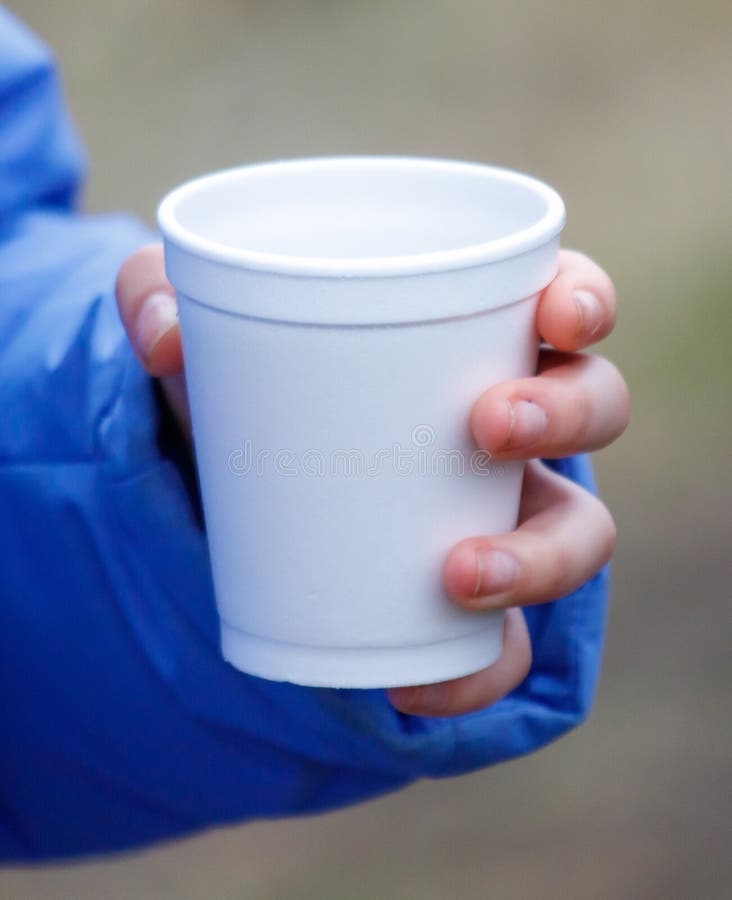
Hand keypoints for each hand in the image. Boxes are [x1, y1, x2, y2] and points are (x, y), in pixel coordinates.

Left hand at [115, 246, 628, 717]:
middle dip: (564, 413)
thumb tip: (168, 336)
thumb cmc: (240, 384)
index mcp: (469, 334)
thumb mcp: (196, 331)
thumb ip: (156, 295)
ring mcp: (496, 512)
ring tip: (458, 576)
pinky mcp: (466, 598)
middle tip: (486, 427)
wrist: (224, 487)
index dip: (585, 298)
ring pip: (577, 534)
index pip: (564, 299)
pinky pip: (507, 644)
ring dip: (540, 560)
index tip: (556, 311)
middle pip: (593, 406)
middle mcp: (503, 422)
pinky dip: (477, 672)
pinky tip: (414, 683)